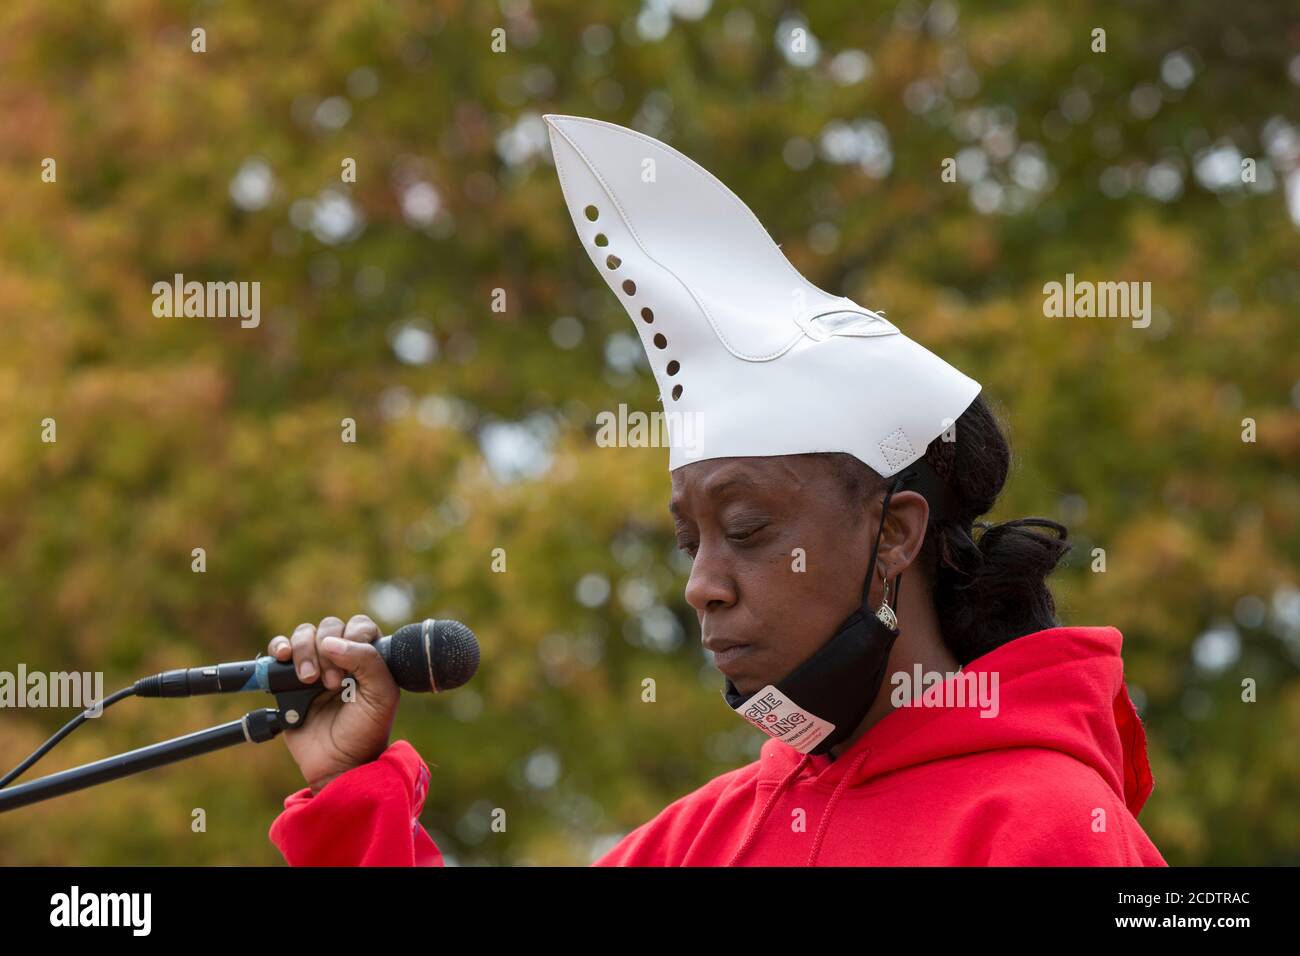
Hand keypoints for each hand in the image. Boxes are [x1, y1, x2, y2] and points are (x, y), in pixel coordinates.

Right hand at [267, 614, 399, 792]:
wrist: (338, 764)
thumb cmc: (366, 730)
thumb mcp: (382, 695)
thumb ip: (368, 661)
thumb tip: (332, 642)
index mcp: (368, 657)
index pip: (358, 625)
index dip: (353, 638)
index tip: (351, 668)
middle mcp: (342, 657)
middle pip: (328, 627)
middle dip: (327, 651)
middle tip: (333, 684)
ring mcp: (315, 666)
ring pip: (304, 634)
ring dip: (304, 651)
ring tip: (309, 680)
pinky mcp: (288, 680)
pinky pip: (278, 651)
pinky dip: (278, 648)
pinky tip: (282, 658)